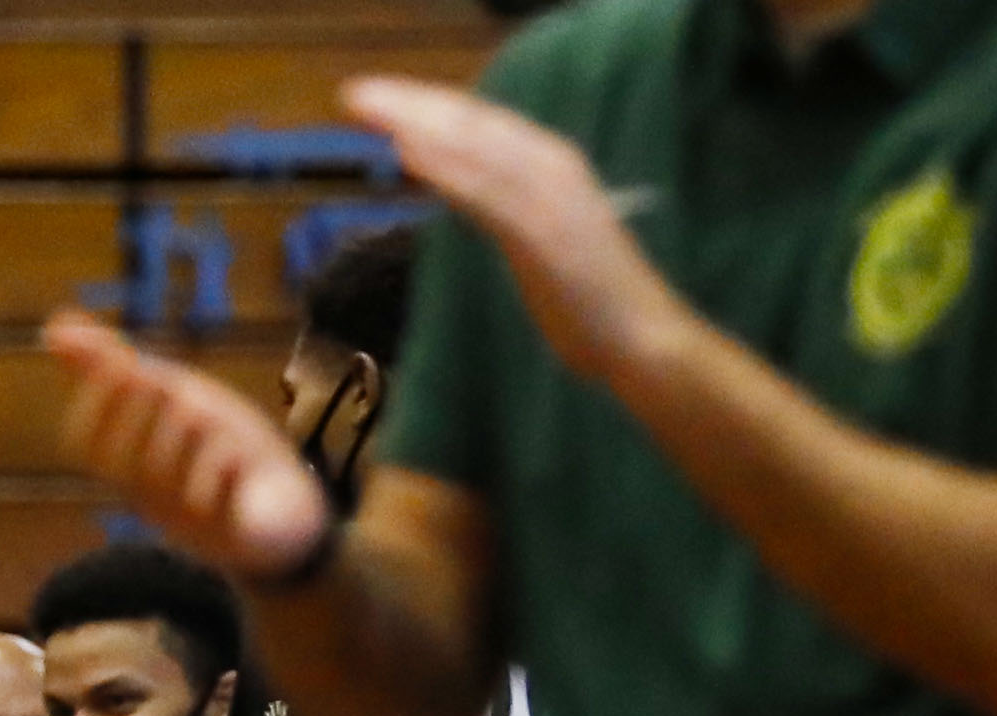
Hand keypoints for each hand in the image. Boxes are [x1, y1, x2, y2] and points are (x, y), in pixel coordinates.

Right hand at [42, 310, 330, 583]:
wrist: (277, 508)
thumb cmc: (210, 445)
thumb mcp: (165, 394)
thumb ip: (112, 366)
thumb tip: (52, 326)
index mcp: (123, 470)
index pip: (83, 442)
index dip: (96, 399)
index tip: (124, 361)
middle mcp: (147, 498)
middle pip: (125, 455)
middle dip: (145, 405)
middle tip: (168, 382)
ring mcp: (187, 518)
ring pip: (169, 469)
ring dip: (190, 427)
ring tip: (208, 413)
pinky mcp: (232, 528)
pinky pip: (216, 496)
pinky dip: (224, 464)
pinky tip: (235, 453)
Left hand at [343, 75, 692, 386]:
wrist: (641, 341)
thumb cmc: (587, 299)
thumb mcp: (534, 237)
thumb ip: (499, 206)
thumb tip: (455, 182)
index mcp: (549, 164)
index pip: (480, 124)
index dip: (428, 104)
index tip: (376, 99)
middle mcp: (551, 165)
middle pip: (471, 123)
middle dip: (411, 102)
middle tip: (354, 94)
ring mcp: (550, 195)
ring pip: (474, 146)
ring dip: (418, 122)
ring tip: (367, 108)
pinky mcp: (545, 231)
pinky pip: (486, 191)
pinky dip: (447, 166)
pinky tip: (407, 151)